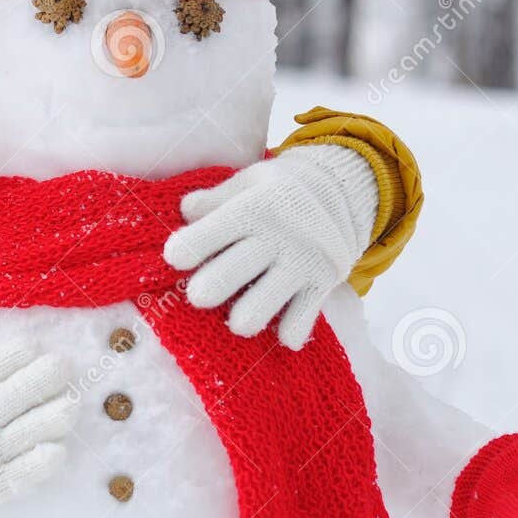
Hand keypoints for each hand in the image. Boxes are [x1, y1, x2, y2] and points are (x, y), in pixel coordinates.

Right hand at [0, 339, 76, 517]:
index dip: (19, 355)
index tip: (35, 347)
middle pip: (22, 393)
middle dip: (47, 376)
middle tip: (64, 366)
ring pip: (32, 430)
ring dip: (56, 415)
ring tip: (71, 405)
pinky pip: (25, 473)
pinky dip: (45, 460)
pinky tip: (58, 449)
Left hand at [162, 144, 377, 347]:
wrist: (342, 190)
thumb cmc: (279, 190)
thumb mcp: (248, 183)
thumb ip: (215, 199)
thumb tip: (185, 210)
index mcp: (254, 207)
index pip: (217, 228)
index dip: (192, 245)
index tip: (174, 258)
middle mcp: (278, 235)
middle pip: (238, 268)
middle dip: (212, 287)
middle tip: (198, 296)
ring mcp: (302, 260)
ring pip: (268, 300)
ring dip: (247, 317)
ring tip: (237, 322)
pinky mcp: (323, 281)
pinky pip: (305, 316)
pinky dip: (291, 331)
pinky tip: (282, 335)